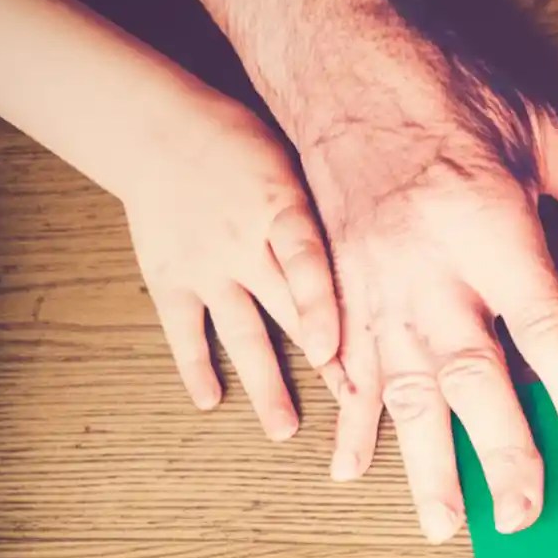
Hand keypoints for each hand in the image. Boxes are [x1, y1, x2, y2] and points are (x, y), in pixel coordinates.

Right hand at [125, 100, 340, 439]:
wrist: (156, 127)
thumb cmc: (246, 146)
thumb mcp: (300, 165)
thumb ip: (336, 215)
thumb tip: (401, 259)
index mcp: (284, 209)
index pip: (308, 263)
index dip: (325, 309)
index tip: (341, 350)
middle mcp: (244, 243)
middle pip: (289, 313)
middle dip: (324, 365)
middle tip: (353, 411)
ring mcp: (205, 266)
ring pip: (240, 334)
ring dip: (264, 384)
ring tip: (283, 430)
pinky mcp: (169, 279)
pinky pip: (185, 331)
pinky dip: (196, 367)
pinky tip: (211, 401)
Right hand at [293, 31, 557, 542]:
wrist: (341, 62)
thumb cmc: (443, 90)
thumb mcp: (539, 131)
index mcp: (488, 230)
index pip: (543, 331)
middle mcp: (428, 268)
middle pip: (471, 378)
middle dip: (497, 454)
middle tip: (520, 515)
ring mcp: (373, 283)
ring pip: (400, 390)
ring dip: (422, 463)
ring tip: (443, 523)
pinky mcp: (335, 285)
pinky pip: (341, 365)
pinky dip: (348, 421)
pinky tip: (351, 469)